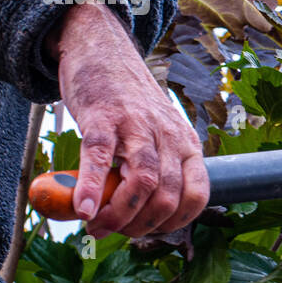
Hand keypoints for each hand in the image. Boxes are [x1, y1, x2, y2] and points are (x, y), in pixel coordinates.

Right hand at [48, 2, 208, 237]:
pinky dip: (93, 188)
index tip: (150, 231)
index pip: (198, 194)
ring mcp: (137, 125)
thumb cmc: (127, 102)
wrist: (103, 51)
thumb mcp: (156, 133)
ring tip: (97, 227)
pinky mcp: (103, 116)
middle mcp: (169, 135)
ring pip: (144, 181)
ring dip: (121, 214)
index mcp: (186, 143)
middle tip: (113, 232)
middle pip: (169, 195)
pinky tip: (83, 209)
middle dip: (142, 225)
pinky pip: (100, 157)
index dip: (176, 222)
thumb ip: (155, 166)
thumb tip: (138, 213)